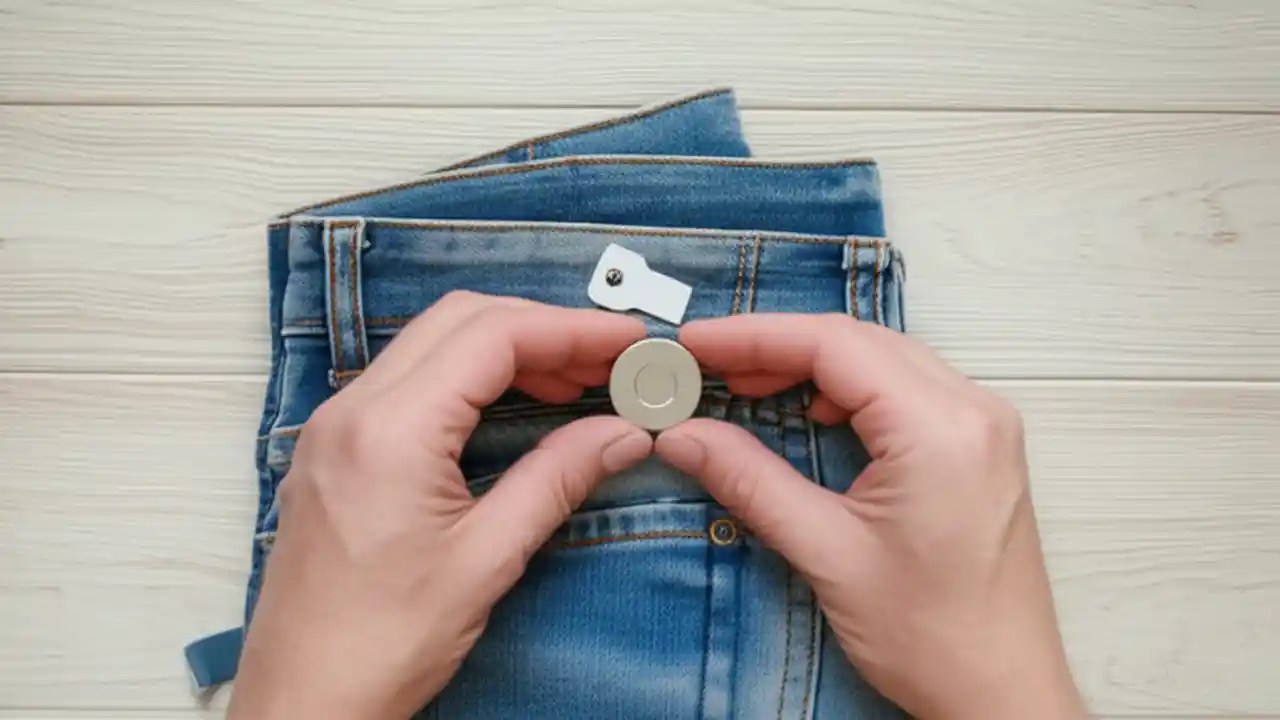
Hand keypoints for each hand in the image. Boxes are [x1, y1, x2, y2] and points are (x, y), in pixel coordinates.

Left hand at [229, 293, 652, 719]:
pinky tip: (512, 406)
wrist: (304, 703)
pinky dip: (469, 376)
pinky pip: (409, 379)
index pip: (492, 336)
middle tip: (607, 360)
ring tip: (574, 383)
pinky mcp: (336, 449)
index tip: (627, 340)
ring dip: (506, 348)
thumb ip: (556, 480)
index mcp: (388, 431)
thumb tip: (621, 432)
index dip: (571, 328)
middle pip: (461, 320)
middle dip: (542, 329)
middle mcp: (351, 411)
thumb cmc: (380, 645)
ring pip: (433, 343)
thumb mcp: (486, 560)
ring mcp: (335, 427)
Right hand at [654, 315, 1084, 719]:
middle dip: (778, 346)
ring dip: (813, 364)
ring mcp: (983, 427)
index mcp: (941, 429)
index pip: (833, 345)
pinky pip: (906, 388)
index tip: (697, 343)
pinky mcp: (979, 448)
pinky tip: (810, 411)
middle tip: (710, 366)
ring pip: (883, 359)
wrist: (1001, 693)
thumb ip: (751, 481)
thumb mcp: (827, 554)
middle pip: (859, 341)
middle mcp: (973, 411)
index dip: (754, 336)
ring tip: (747, 386)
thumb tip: (685, 435)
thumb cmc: (934, 637)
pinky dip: (850, 388)